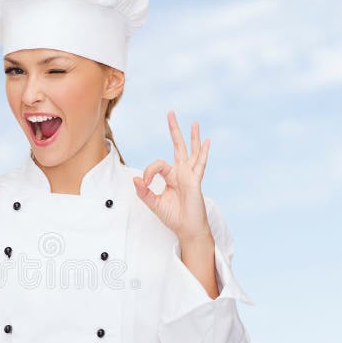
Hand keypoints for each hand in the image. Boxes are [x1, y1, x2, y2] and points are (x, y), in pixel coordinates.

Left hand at [133, 111, 212, 243]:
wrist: (187, 229)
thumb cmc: (173, 216)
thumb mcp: (154, 204)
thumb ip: (144, 192)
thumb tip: (135, 178)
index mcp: (170, 177)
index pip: (157, 165)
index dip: (148, 171)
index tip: (143, 182)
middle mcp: (181, 173)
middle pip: (178, 147)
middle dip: (174, 130)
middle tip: (170, 113)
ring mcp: (190, 176)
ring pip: (191, 152)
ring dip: (192, 137)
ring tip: (194, 123)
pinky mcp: (195, 182)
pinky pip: (200, 165)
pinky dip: (203, 153)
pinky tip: (206, 141)